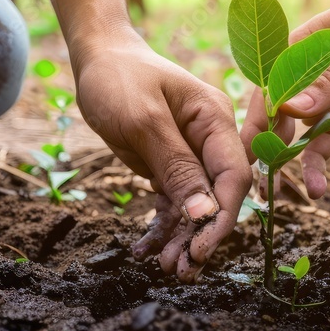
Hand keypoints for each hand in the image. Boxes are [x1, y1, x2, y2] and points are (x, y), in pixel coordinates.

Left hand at [74, 31, 250, 282]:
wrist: (96, 60)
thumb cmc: (120, 79)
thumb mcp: (143, 121)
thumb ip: (176, 166)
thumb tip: (204, 214)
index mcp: (216, 120)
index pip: (233, 176)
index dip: (221, 217)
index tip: (200, 249)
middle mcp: (210, 139)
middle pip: (217, 197)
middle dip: (201, 235)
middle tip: (180, 270)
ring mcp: (191, 154)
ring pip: (196, 206)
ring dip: (182, 238)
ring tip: (163, 267)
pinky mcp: (170, 166)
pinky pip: (173, 203)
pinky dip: (162, 227)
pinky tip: (144, 249)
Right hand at [241, 0, 329, 197]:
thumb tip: (293, 109)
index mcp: (295, 50)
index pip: (269, 86)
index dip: (259, 116)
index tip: (255, 146)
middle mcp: (302, 78)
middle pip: (276, 116)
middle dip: (265, 146)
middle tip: (259, 178)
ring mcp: (323, 100)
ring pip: (296, 135)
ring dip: (286, 162)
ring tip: (279, 191)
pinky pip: (324, 144)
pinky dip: (317, 166)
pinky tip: (316, 188)